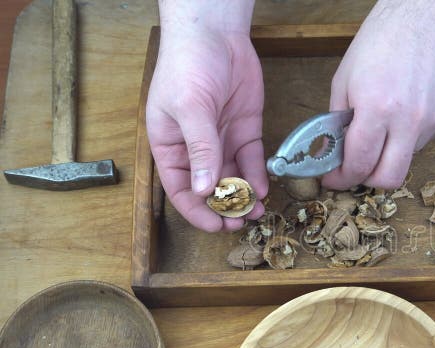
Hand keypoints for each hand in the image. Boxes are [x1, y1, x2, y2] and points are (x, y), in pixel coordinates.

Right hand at [146, 0, 266, 232]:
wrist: (215, 34)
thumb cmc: (187, 66)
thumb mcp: (190, 109)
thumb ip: (200, 150)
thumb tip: (205, 189)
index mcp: (170, 147)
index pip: (182, 189)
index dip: (198, 212)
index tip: (216, 227)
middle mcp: (196, 148)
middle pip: (211, 189)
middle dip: (227, 208)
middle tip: (243, 223)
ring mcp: (222, 140)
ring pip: (234, 177)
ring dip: (245, 196)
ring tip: (259, 211)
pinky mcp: (245, 130)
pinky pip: (252, 160)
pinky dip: (258, 176)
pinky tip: (264, 188)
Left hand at [323, 0, 434, 189]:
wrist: (422, 18)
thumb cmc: (380, 41)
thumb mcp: (344, 80)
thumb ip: (338, 121)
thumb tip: (335, 153)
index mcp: (377, 108)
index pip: (359, 163)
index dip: (342, 179)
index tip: (334, 179)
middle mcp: (408, 120)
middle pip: (389, 178)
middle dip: (368, 181)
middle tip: (356, 170)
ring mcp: (431, 121)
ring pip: (405, 159)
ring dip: (388, 153)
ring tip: (382, 124)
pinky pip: (420, 141)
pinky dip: (405, 136)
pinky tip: (402, 110)